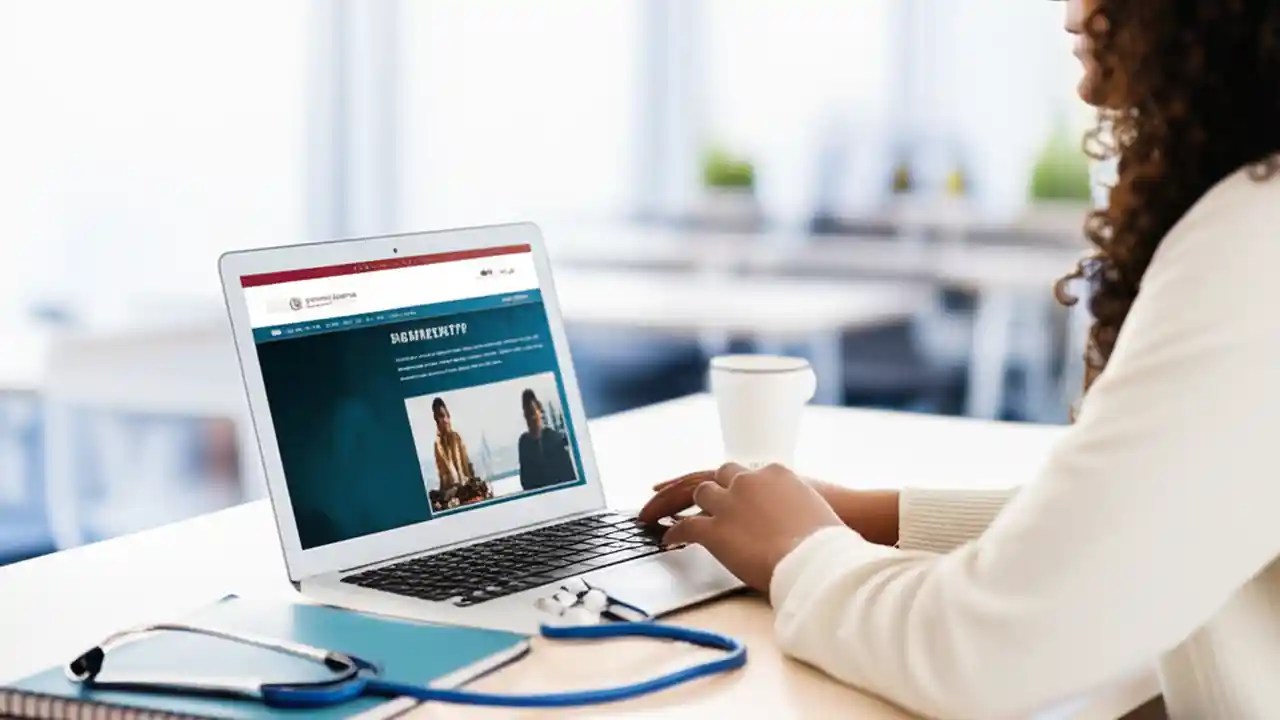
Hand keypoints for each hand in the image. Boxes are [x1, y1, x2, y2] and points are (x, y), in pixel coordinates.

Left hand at [657, 463, 843, 593]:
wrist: (820, 556)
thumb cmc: (828, 539)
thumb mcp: (814, 509)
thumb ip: (796, 505)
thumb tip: (798, 519)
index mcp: (775, 473)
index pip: (747, 471)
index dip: (733, 480)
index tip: (727, 484)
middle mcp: (748, 480)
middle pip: (719, 475)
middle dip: (707, 486)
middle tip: (692, 494)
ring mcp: (729, 502)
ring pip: (699, 492)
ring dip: (685, 502)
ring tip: (670, 511)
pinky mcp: (715, 529)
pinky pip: (686, 526)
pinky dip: (674, 532)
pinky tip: (668, 540)